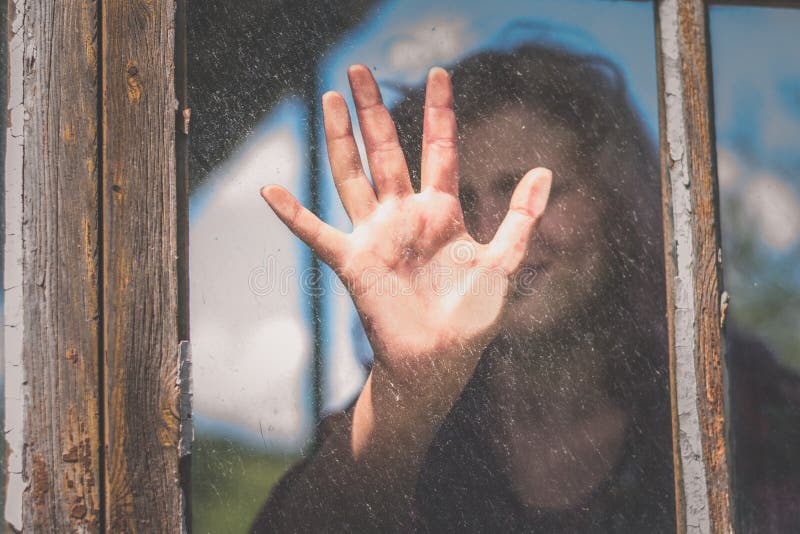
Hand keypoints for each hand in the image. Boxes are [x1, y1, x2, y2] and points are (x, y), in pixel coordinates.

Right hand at [261, 65, 550, 463]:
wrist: (440, 364)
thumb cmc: (471, 319)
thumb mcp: (504, 263)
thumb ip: (521, 218)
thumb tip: (544, 169)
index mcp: (441, 211)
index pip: (439, 148)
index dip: (440, 111)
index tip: (439, 73)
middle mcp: (404, 215)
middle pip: (386, 151)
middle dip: (374, 110)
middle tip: (359, 69)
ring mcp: (376, 236)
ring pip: (353, 176)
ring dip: (340, 140)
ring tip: (329, 98)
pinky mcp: (354, 264)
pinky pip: (318, 234)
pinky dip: (294, 215)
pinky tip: (270, 191)